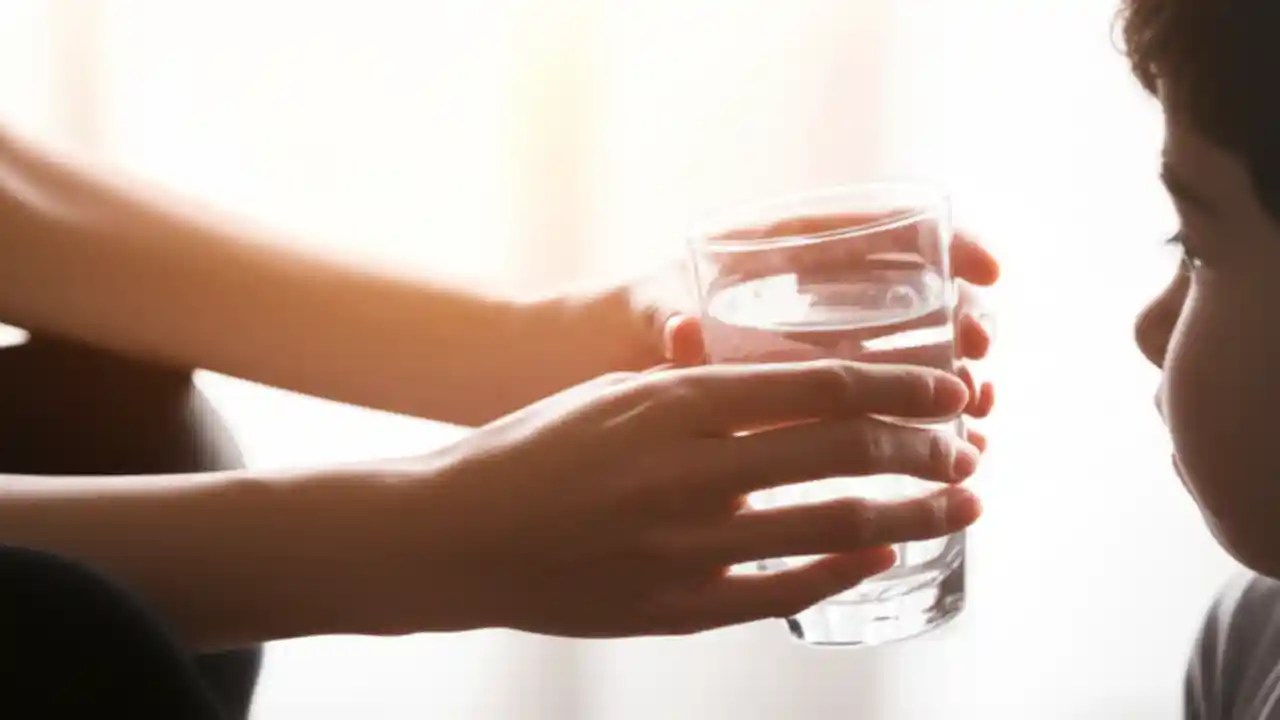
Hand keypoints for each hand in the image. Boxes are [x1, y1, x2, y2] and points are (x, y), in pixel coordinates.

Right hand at [379, 359, 981, 637]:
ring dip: (912, 511)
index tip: (950, 384)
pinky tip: (883, 555)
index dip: (901, 385)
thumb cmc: (529, 451)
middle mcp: (688, 472)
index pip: (820, 385)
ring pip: (831, 523)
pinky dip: (842, 569)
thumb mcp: (612, 393)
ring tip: (963, 500)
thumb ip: (697, 389)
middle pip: (843, 451)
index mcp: (674, 402)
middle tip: (968, 440)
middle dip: (924, 444)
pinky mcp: (675, 608)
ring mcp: (684, 547)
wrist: (454, 537)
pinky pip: (781, 588)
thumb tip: (783, 386)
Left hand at [627, 218, 999, 419]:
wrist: (622, 361)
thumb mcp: (647, 308)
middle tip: (979, 350)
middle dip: (963, 317)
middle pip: (919, 293)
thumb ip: (664, 315)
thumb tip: (681, 332)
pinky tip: (962, 444)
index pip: (884, 229)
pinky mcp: (831, 393)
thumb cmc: (638, 315)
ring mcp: (834, 340)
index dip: (949, 242)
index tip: (990, 269)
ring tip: (980, 407)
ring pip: (918, 350)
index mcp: (788, 246)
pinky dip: (927, 419)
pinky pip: (894, 400)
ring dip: (957, 374)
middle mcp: (825, 289)